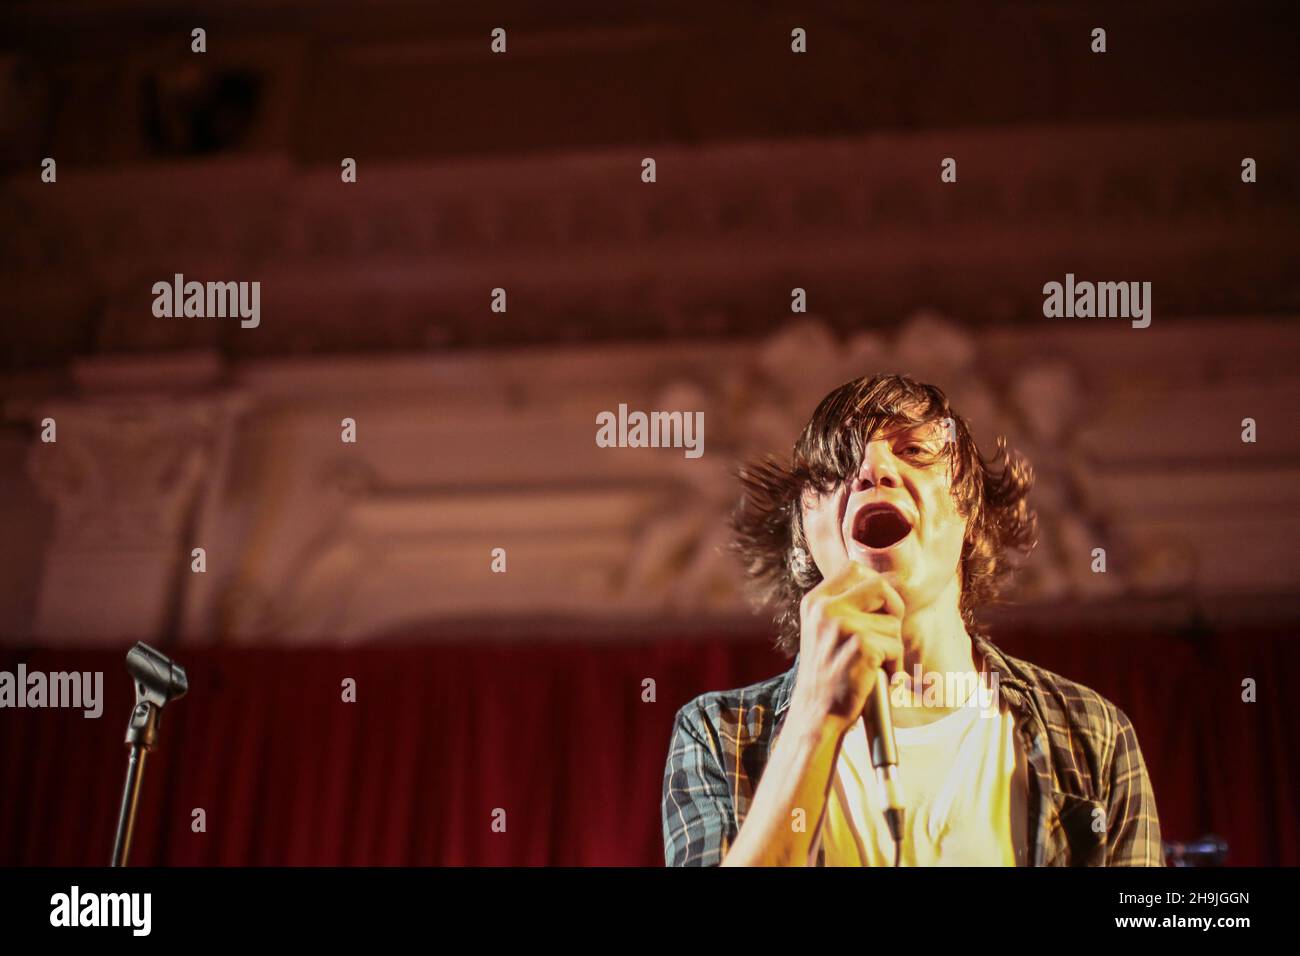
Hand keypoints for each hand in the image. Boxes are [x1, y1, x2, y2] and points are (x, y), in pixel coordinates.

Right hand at [788, 561, 904, 737]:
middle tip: (886, 636)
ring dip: (892, 647)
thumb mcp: (824, 630)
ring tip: (873, 665)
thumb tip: (891, 580)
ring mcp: (842, 626)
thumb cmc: (828, 674)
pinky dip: (894, 666)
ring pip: (893, 623)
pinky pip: (896, 647)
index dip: (875, 586)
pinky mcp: (861, 646)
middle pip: (880, 586)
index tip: (879, 610)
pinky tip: (877, 677)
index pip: (854, 568)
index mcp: (815, 601)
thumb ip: (848, 605)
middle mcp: (825, 609)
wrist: (816, 714)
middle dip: (893, 610)